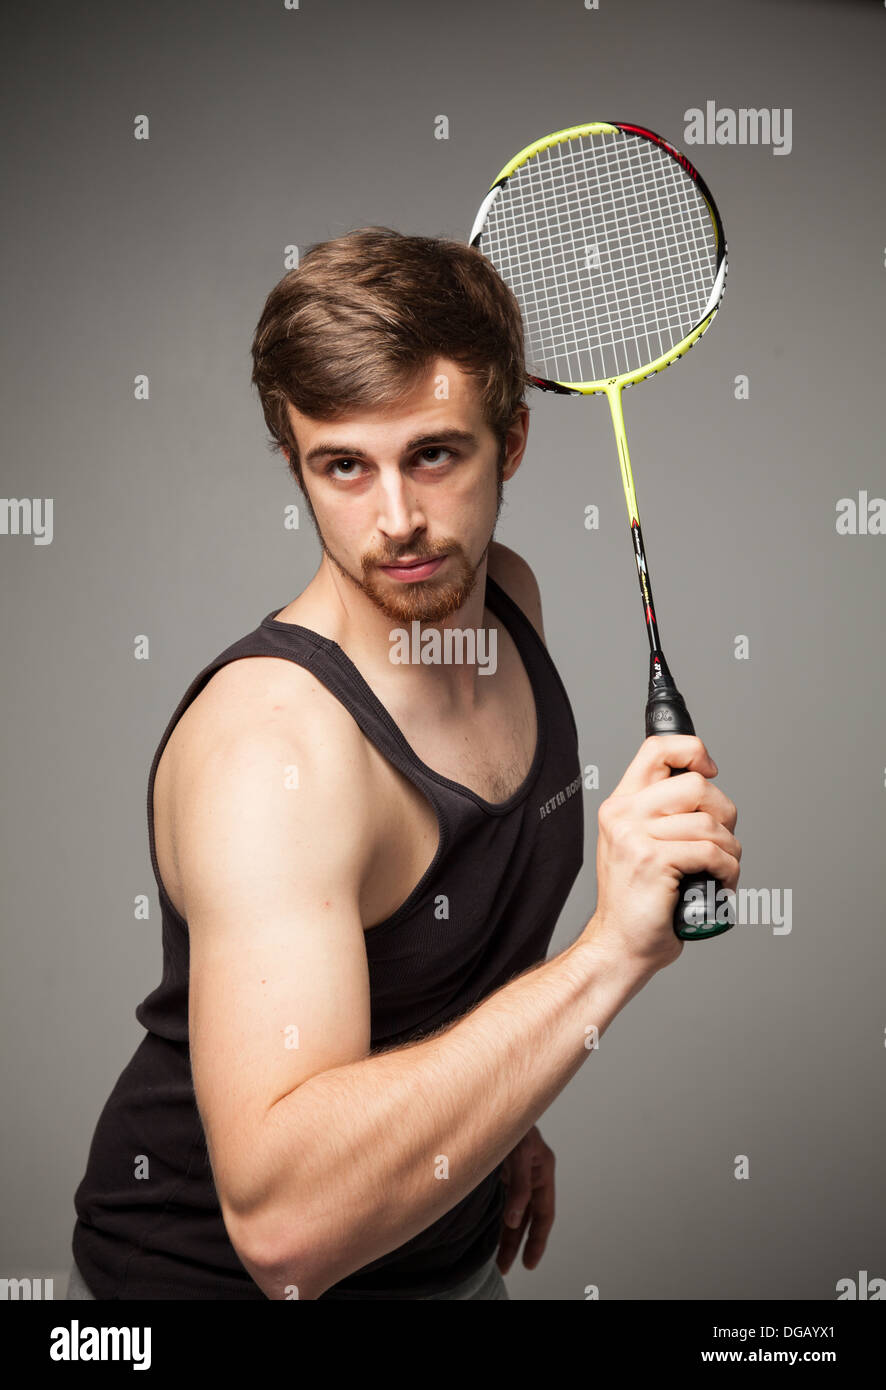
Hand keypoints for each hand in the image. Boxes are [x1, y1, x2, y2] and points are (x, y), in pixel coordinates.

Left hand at [496, 1125, 554, 1274]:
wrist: (486, 1096)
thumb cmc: (507, 1117)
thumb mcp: (519, 1153)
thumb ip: (519, 1186)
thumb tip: (514, 1220)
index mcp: (543, 1169)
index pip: (544, 1213)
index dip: (538, 1240)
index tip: (530, 1263)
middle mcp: (530, 1173)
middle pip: (526, 1217)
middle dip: (517, 1243)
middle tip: (506, 1268)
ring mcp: (514, 1171)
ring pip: (511, 1211)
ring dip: (504, 1234)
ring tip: (496, 1259)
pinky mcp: (498, 1167)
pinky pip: (499, 1199)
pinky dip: (495, 1216)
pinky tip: (487, 1230)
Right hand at [589, 734, 740, 972]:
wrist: (620, 945)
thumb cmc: (640, 901)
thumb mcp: (640, 844)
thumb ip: (662, 814)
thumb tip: (707, 785)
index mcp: (621, 804)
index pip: (658, 748)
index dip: (693, 751)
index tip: (709, 772)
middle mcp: (623, 814)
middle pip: (696, 784)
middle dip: (724, 814)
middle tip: (720, 841)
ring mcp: (635, 837)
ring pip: (710, 823)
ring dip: (730, 851)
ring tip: (721, 871)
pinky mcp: (652, 861)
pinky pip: (711, 852)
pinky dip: (728, 871)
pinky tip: (720, 885)